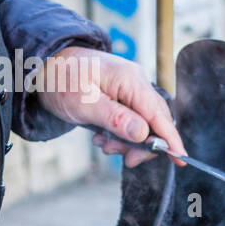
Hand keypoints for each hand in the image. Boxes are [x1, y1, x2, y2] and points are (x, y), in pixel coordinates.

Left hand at [36, 46, 185, 167]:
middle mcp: (135, 82)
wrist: (43, 65)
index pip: (158, 113)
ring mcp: (129, 88)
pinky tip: (101, 137)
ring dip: (127, 141)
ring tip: (103, 145)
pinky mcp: (120, 96)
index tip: (181, 160)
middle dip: (142, 145)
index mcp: (130, 80)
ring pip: (142, 124)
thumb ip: (115, 118)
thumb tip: (144, 134)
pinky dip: (119, 134)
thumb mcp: (84, 104)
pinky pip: (130, 120)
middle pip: (154, 121)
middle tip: (125, 159)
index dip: (171, 138)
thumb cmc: (61, 80)